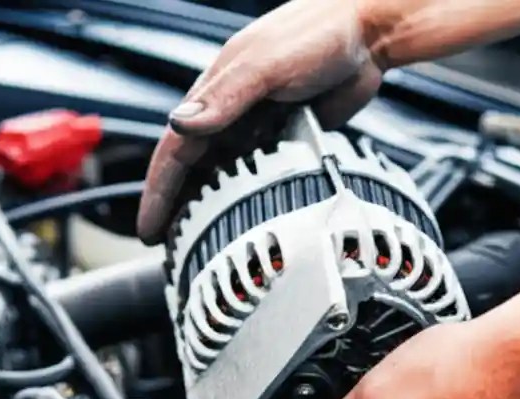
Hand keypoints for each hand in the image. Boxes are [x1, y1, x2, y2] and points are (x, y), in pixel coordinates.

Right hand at [136, 0, 384, 240]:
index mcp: (216, 92)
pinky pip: (259, 171)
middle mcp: (231, 111)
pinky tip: (247, 215)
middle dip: (177, 207)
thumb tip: (181, 123)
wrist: (370, 31)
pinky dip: (247, 194)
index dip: (159, 193)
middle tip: (169, 245)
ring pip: (223, 173)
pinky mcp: (286, 133)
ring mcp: (258, 124)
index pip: (175, 151)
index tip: (149, 227)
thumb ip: (225, 97)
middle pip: (194, 169)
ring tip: (201, 240)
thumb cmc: (317, 31)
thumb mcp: (266, 64)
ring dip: (210, 204)